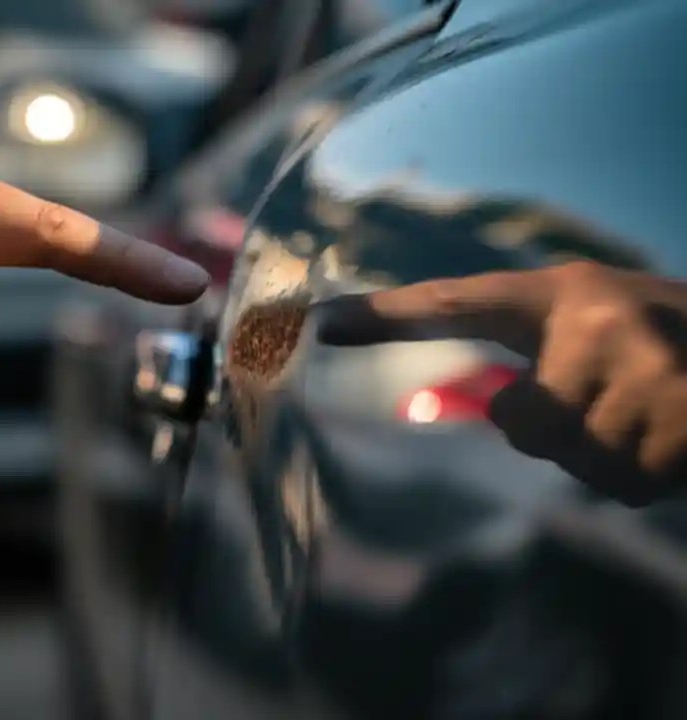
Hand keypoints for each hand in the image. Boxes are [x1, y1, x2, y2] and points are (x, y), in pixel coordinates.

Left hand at [318, 262, 686, 505]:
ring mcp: (642, 360)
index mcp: (562, 293)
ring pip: (577, 460)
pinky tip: (679, 437)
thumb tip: (497, 417)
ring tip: (656, 417)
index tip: (322, 323)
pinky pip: (626, 483)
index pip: (457, 303)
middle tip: (615, 406)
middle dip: (562, 435)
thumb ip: (537, 372)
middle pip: (524, 426)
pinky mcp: (682, 410)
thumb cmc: (670, 353)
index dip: (389, 315)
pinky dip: (651, 475)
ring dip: (613, 458)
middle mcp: (594, 315)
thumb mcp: (600, 340)